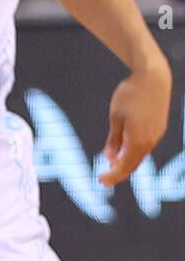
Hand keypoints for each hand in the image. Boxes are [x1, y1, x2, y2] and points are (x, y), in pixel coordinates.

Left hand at [99, 61, 170, 186]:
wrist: (153, 79)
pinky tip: (124, 148)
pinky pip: (146, 146)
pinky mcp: (159, 128)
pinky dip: (134, 151)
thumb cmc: (130, 95)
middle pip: (134, 164)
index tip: (101, 181)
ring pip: (140, 155)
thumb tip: (109, 157)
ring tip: (112, 161)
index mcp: (138, 140)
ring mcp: (157, 135)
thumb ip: (113, 139)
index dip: (112, 176)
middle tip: (105, 176)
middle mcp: (150, 142)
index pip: (124, 166)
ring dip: (127, 161)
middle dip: (119, 171)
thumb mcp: (115, 117)